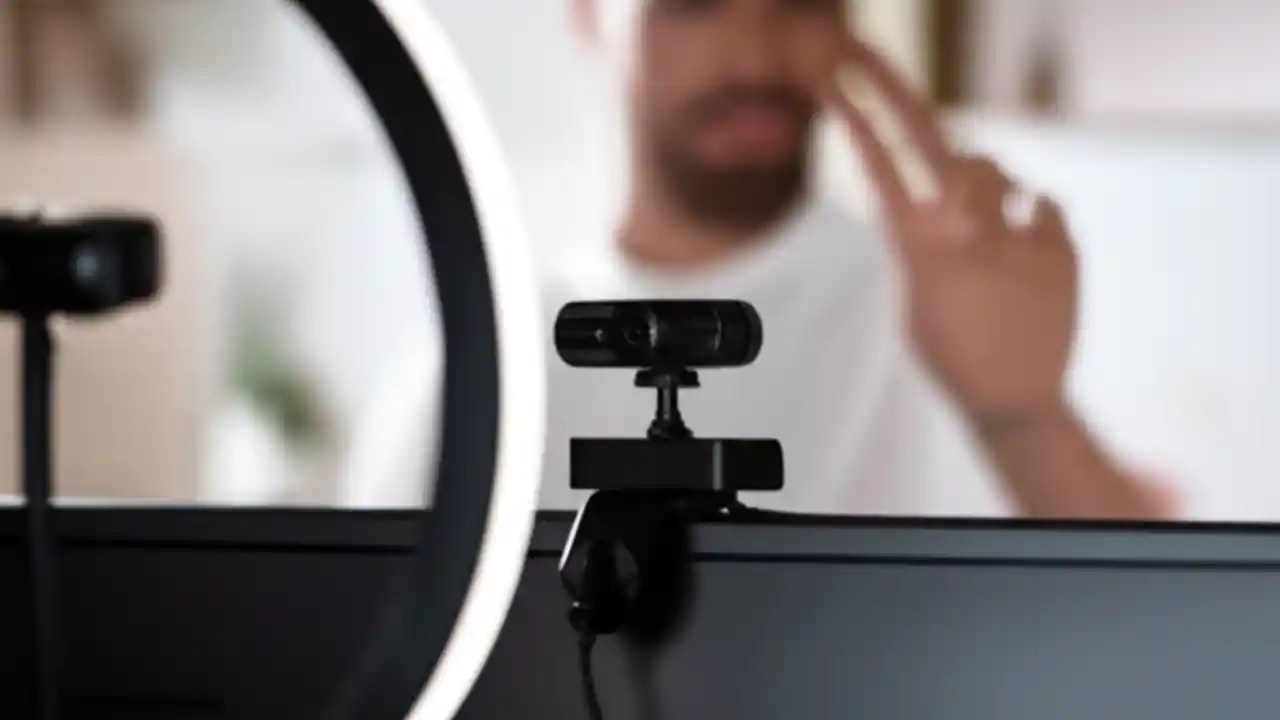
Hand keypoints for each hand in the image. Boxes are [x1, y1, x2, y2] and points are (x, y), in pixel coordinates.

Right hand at [820, 39, 1077, 429]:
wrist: (1017, 401)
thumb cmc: (954, 357)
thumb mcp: (915, 302)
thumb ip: (919, 243)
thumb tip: (938, 195)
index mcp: (920, 252)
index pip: (881, 169)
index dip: (859, 123)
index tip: (838, 85)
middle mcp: (966, 234)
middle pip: (931, 143)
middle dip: (890, 95)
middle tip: (862, 62)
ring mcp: (1016, 237)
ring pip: (994, 169)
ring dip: (983, 177)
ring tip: (987, 210)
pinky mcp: (1061, 248)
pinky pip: (1044, 204)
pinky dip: (1035, 217)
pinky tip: (1028, 246)